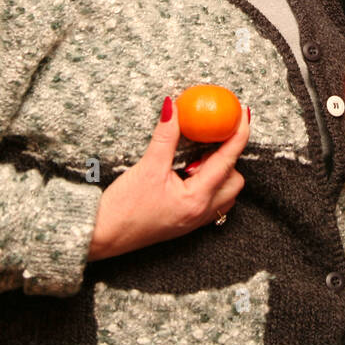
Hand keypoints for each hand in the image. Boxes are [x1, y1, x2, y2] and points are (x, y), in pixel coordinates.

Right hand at [87, 96, 249, 261]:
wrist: (101, 237)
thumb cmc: (122, 209)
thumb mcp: (147, 167)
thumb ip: (165, 136)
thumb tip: (174, 107)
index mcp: (197, 199)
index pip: (227, 161)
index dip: (239, 135)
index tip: (243, 114)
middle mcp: (202, 213)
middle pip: (234, 180)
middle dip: (228, 157)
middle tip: (208, 141)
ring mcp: (195, 221)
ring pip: (225, 193)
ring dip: (218, 172)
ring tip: (195, 159)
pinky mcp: (186, 223)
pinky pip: (212, 202)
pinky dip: (209, 184)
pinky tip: (188, 173)